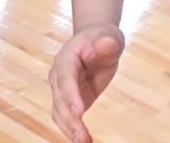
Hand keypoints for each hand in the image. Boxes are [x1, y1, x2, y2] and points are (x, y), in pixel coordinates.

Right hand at [49, 25, 125, 142]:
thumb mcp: (110, 36)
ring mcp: (62, 89)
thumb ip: (108, 41)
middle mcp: (59, 75)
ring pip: (59, 112)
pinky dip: (72, 130)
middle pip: (60, 99)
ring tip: (84, 142)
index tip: (79, 112)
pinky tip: (83, 140)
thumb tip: (108, 43)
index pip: (66, 77)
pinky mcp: (70, 100)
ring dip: (69, 128)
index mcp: (67, 58)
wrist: (96, 42)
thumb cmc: (103, 38)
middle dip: (70, 119)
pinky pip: (66, 117)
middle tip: (83, 137)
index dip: (71, 95)